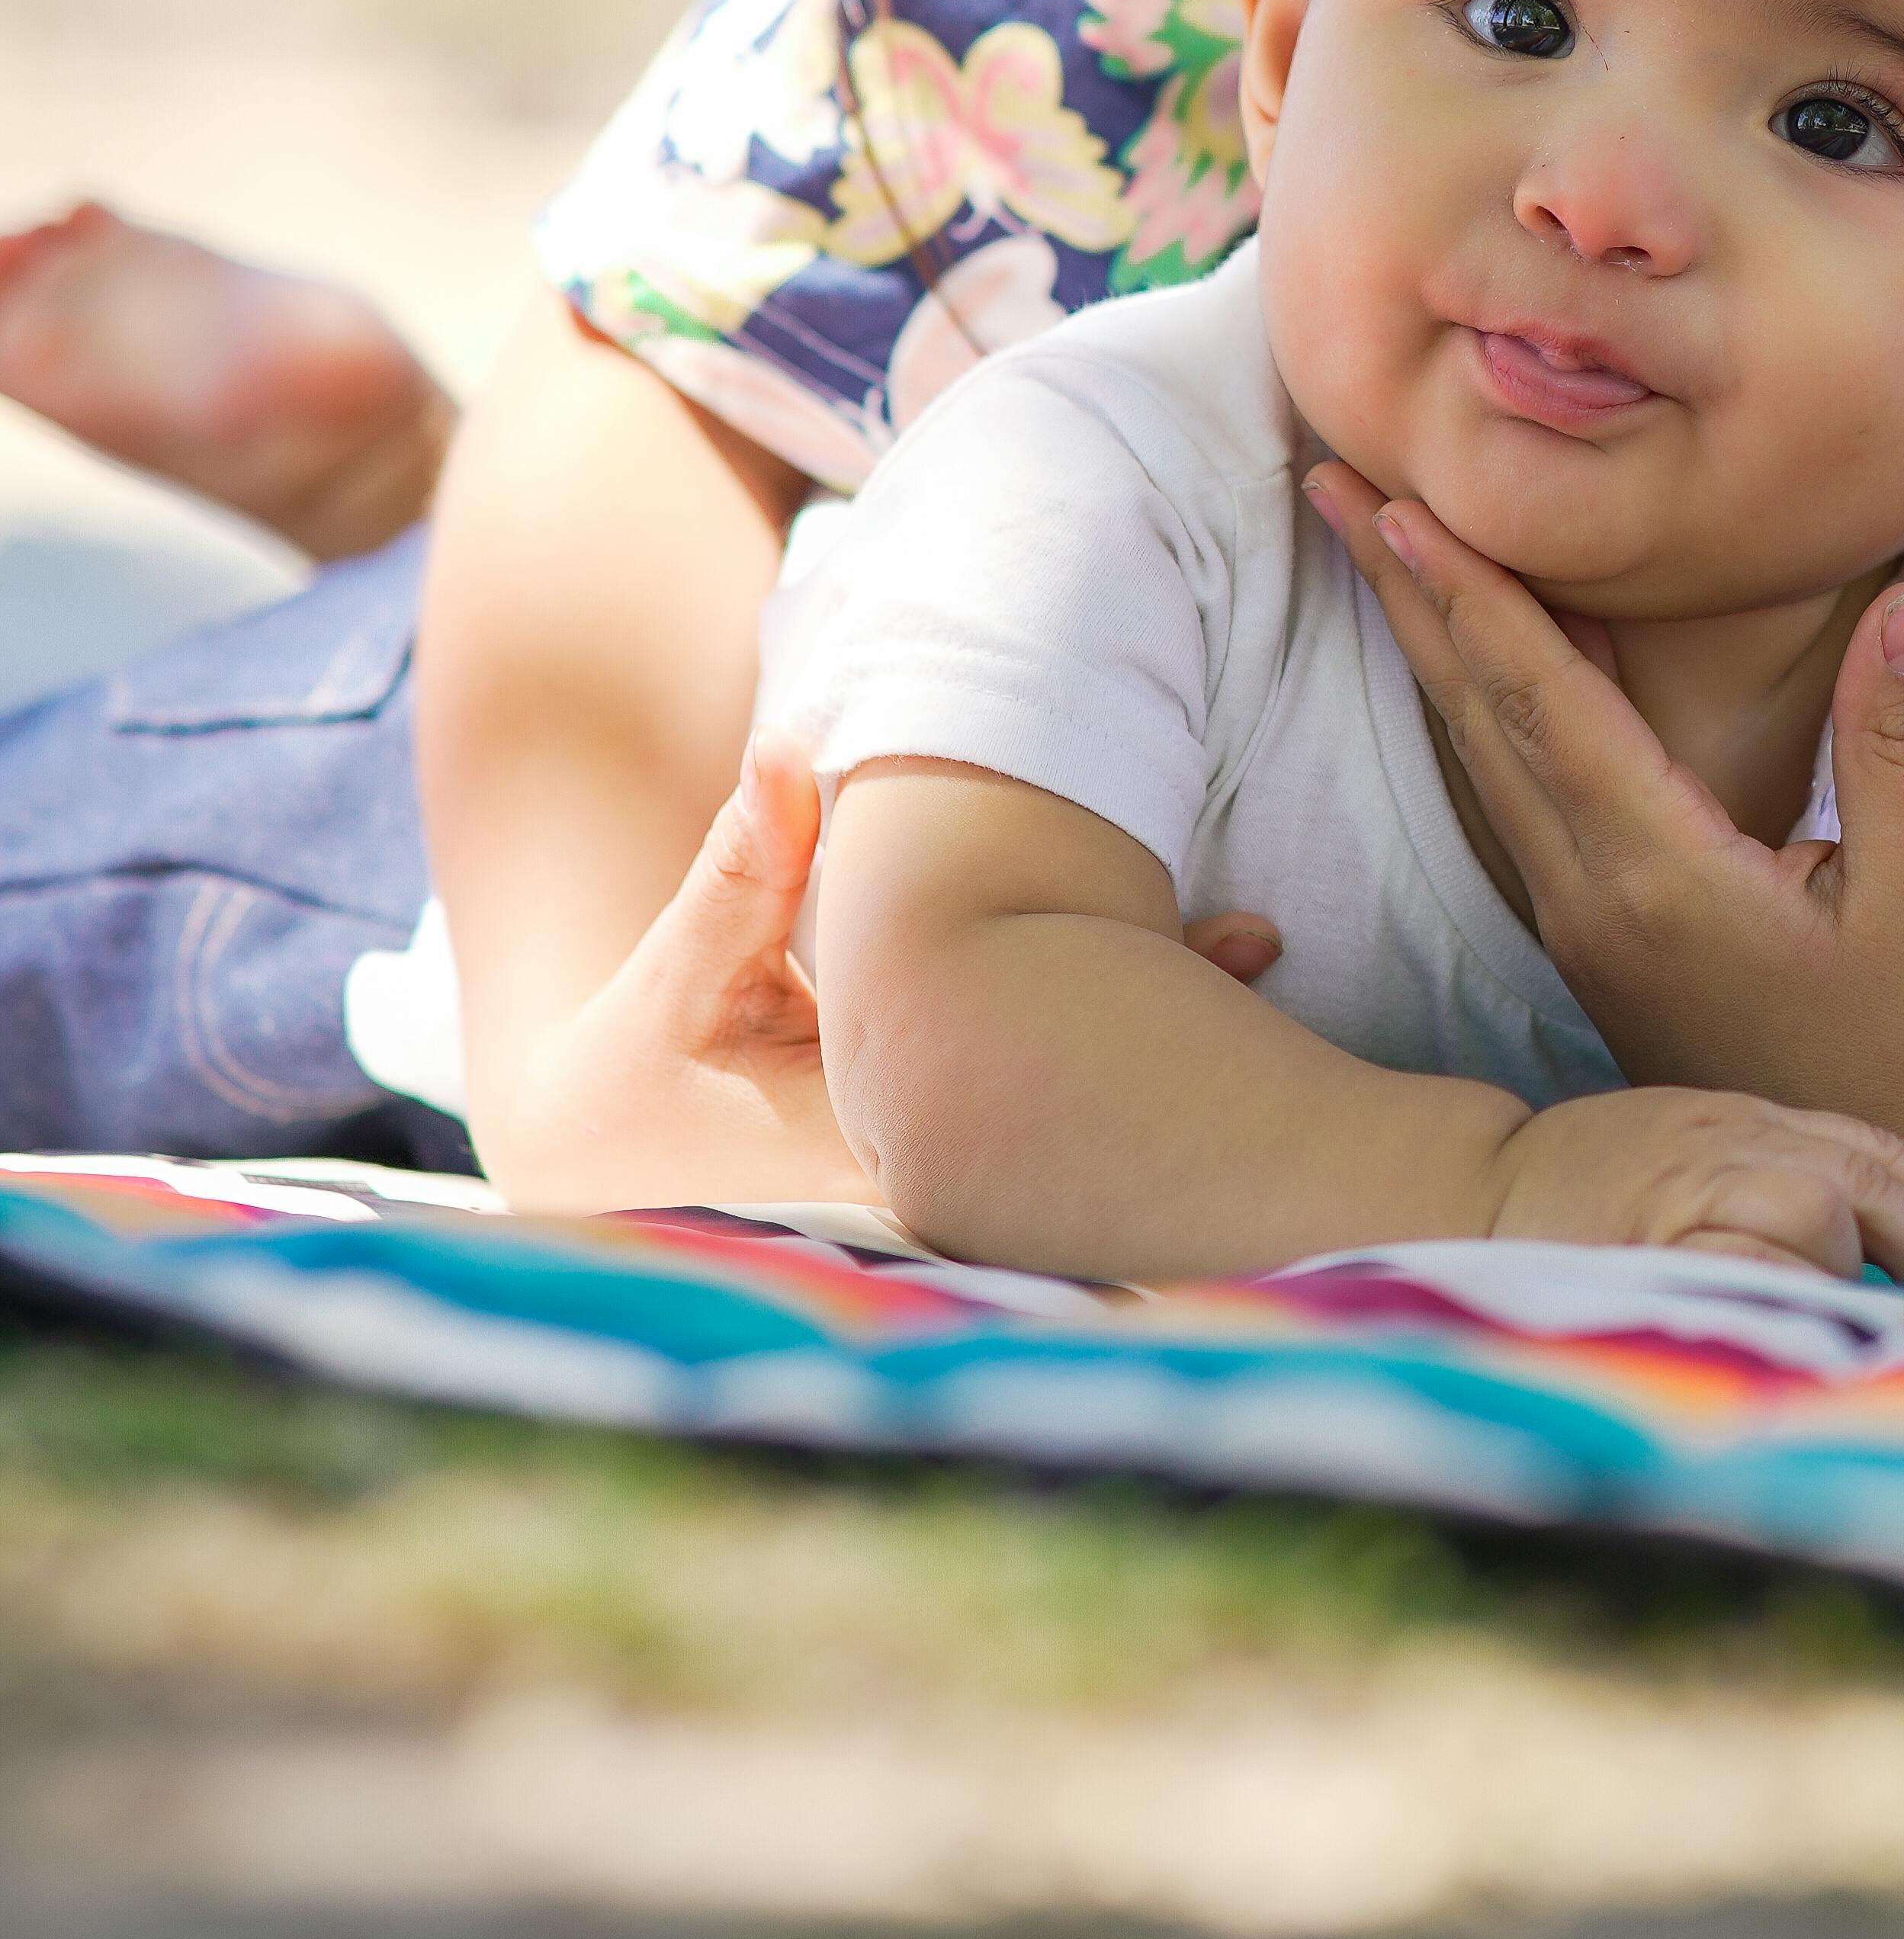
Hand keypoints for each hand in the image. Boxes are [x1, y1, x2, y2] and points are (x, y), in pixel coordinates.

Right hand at [483, 733, 1282, 1221]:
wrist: (606, 1163)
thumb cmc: (637, 1067)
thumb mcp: (680, 974)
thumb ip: (741, 871)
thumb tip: (793, 751)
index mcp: (872, 1148)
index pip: (1032, 1082)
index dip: (1134, 1013)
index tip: (1231, 935)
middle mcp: (929, 1185)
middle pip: (1081, 1111)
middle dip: (1169, 1019)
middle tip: (1262, 935)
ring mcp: (942, 1187)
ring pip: (1076, 1117)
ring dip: (1156, 1035)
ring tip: (1251, 946)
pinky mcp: (940, 1166)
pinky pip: (1046, 1115)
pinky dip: (1109, 1057)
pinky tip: (1195, 991)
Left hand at [1307, 468, 1903, 1164]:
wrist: (1858, 1164)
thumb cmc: (1896, 1043)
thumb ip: (1901, 746)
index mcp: (1662, 875)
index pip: (1548, 708)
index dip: (1475, 598)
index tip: (1401, 507)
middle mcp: (1591, 894)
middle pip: (1479, 716)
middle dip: (1406, 592)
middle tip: (1334, 481)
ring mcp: (1577, 920)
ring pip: (1482, 755)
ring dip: (1428, 641)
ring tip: (1375, 546)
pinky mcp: (1587, 934)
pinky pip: (1512, 794)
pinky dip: (1480, 704)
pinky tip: (1472, 650)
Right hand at [1482, 1083, 1903, 1290]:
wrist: (1470, 1192)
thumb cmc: (1589, 1187)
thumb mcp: (1695, 1145)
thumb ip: (1775, 1170)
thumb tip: (1875, 1246)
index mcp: (1739, 1120)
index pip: (1866, 1143)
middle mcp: (1722, 1146)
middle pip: (1855, 1179)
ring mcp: (1685, 1195)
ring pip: (1814, 1218)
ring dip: (1848, 1275)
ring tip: (1861, 1325)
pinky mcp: (1650, 1246)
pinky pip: (1748, 1269)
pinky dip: (1790, 1299)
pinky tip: (1805, 1339)